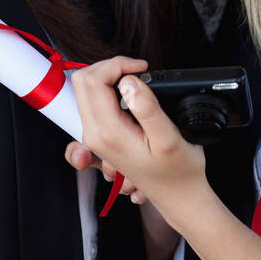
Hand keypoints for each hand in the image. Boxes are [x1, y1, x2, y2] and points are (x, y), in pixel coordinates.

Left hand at [70, 57, 206, 210]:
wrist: (177, 195)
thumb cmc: (178, 170)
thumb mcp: (169, 138)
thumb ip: (147, 107)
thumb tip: (128, 81)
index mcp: (109, 132)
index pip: (94, 80)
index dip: (117, 64)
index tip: (142, 68)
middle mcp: (95, 135)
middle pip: (82, 81)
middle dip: (110, 67)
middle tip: (137, 71)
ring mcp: (95, 137)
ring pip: (85, 90)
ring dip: (108, 77)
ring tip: (135, 80)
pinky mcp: (100, 137)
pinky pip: (92, 103)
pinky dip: (107, 89)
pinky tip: (126, 93)